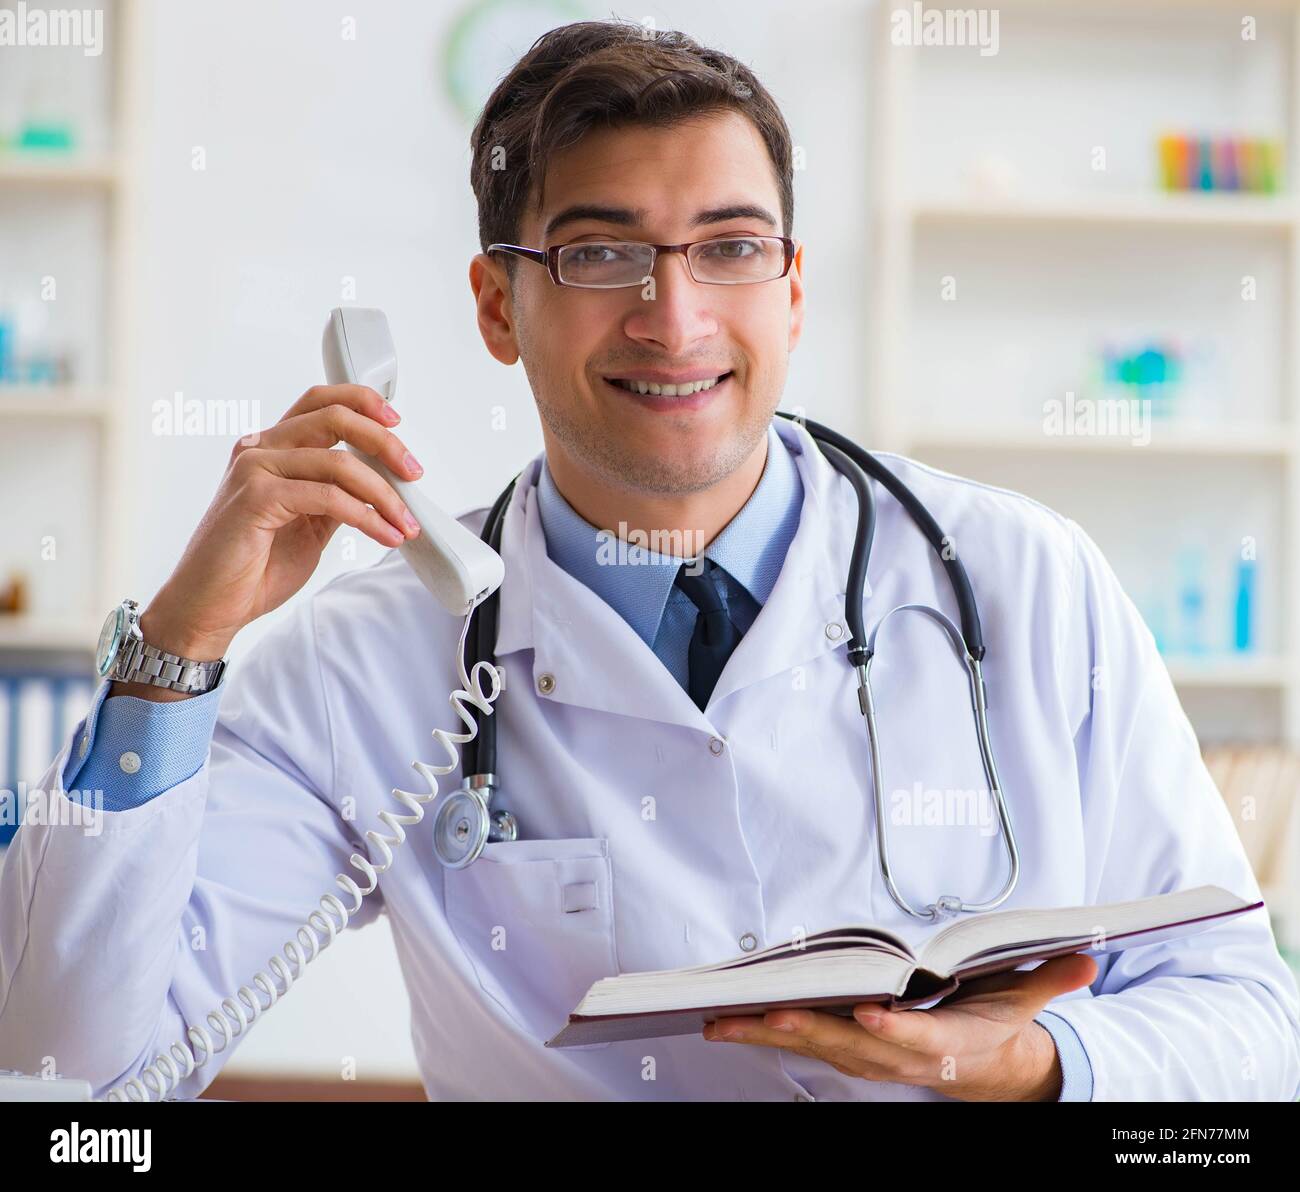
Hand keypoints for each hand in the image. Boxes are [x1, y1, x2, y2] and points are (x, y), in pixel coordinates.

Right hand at [115, 385, 424, 697]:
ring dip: (384, 494)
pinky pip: (328, 497)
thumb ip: (335, 497)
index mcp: (271, 449)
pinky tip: (384, 535)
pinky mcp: (256, 498)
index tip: (396, 421)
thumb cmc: (253, 568)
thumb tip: (379, 486)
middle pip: (334, 418)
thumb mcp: (309, 525)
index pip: (319, 402)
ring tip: (406, 523)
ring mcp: (254, 470)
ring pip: (338, 461)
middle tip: (415, 473)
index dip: (361, 401)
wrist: (209, 608)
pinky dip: (366, 517)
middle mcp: (259, 449)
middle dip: (385, 443)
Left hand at [701, 952, 1097, 1100]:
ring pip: (814, 1047)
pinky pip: (799, 1043)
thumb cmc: (993, 1020)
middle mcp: (898, 1055)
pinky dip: (761, 1033)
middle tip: (770, 1013)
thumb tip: (1086, 954)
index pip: (917, 1038)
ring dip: (769, 1034)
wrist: (981, 1066)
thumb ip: (1049, 976)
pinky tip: (725, 1022)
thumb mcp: (1025, 997)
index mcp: (944, 1040)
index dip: (893, 1029)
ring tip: (724, 1020)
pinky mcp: (845, 1050)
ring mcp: (867, 1058)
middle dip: (808, 1030)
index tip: (870, 1013)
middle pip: (849, 1045)